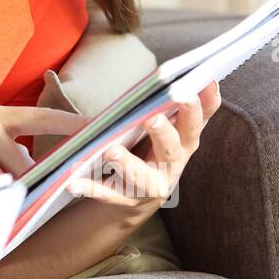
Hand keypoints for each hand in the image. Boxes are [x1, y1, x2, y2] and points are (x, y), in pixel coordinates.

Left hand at [65, 80, 221, 216]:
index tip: (195, 88)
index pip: (195, 124)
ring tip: (111, 151)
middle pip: (171, 150)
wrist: (139, 196)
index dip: (198, 108)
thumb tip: (204, 79)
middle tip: (152, 119)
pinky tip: (74, 182)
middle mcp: (171, 166)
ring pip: (140, 177)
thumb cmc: (156, 150)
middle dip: (163, 134)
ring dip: (126, 163)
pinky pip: (106, 193)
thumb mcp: (175, 130)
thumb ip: (189, 108)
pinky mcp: (124, 198)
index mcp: (183, 143)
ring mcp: (148, 186)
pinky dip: (91, 187)